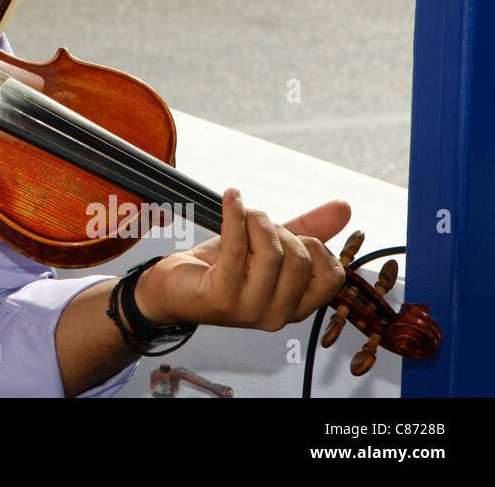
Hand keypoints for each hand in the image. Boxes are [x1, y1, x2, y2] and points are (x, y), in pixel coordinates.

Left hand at [133, 189, 350, 329]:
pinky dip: (235, 215)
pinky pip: (237, 247)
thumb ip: (307, 229)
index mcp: (295, 307)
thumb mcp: (267, 245)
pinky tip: (231, 198)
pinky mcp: (222, 298)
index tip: (290, 234)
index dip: (316, 246)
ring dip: (256, 221)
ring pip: (273, 253)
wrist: (170, 289)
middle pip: (300, 260)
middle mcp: (277, 316)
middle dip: (279, 230)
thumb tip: (344, 207)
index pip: (332, 278)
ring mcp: (250, 310)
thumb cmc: (220, 268)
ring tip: (240, 215)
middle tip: (255, 224)